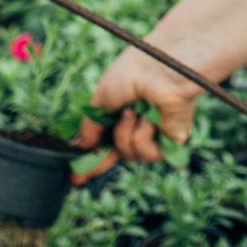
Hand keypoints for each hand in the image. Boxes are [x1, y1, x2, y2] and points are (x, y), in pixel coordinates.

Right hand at [71, 45, 202, 183]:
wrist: (158, 70)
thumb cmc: (130, 75)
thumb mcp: (101, 99)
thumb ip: (91, 125)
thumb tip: (83, 146)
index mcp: (123, 110)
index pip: (107, 139)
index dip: (92, 157)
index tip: (75, 176)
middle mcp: (140, 123)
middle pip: (119, 153)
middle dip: (98, 164)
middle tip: (79, 177)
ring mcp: (156, 133)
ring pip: (130, 155)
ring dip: (124, 136)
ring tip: (132, 113)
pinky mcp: (172, 140)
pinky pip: (148, 153)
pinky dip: (142, 137)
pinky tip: (149, 119)